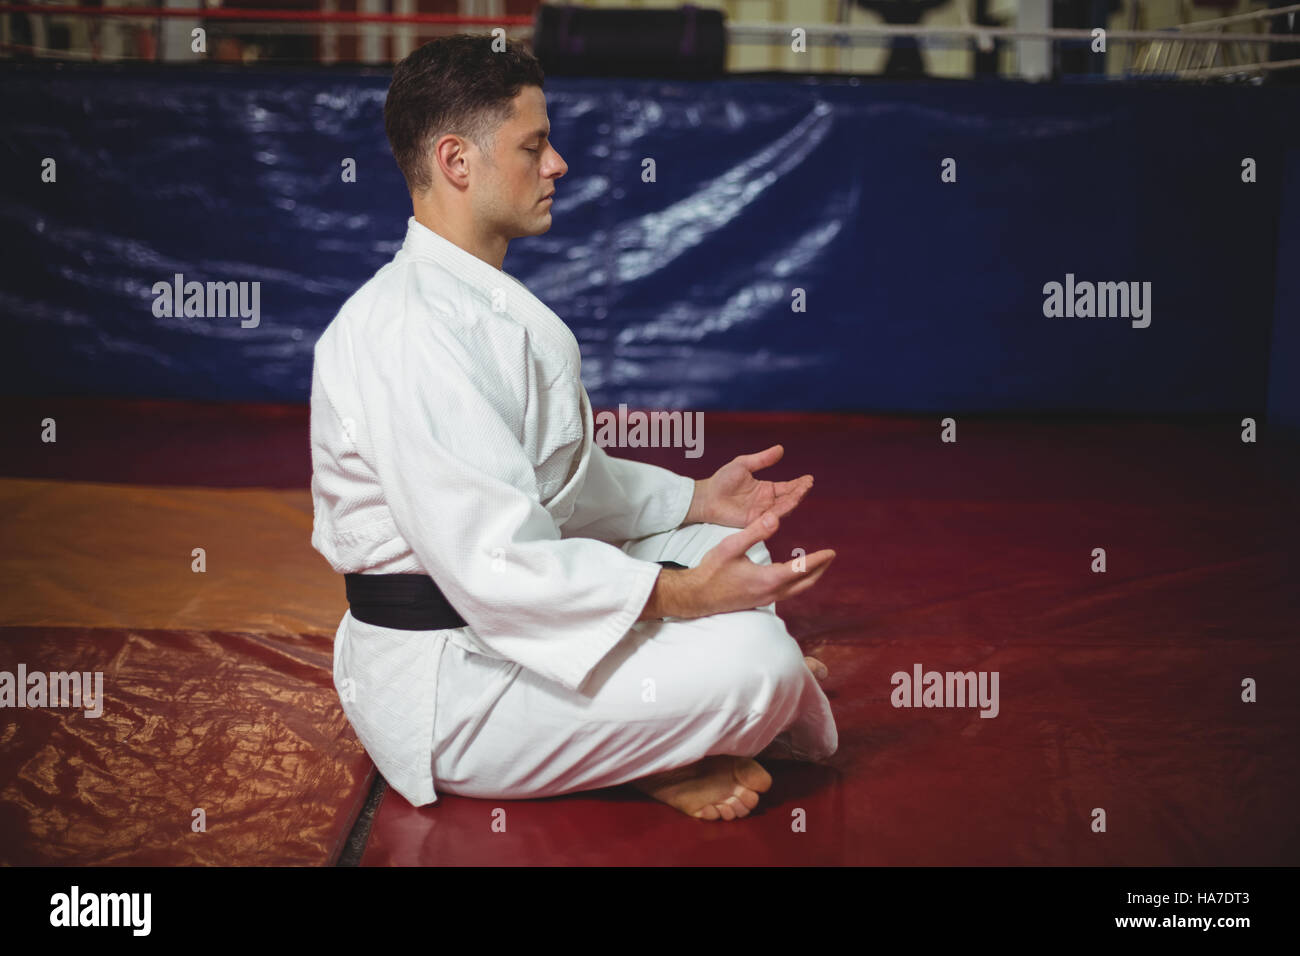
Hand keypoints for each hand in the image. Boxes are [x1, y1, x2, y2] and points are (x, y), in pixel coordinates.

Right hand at [681, 510, 834, 617]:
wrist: (696, 596)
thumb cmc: (711, 571)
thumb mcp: (731, 546)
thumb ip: (755, 531)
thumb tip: (776, 518)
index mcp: (767, 579)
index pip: (800, 569)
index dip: (818, 560)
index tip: (831, 552)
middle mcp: (771, 592)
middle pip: (805, 583)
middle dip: (820, 570)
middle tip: (830, 557)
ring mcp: (765, 599)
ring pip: (796, 590)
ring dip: (809, 578)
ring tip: (818, 565)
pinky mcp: (759, 601)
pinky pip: (786, 592)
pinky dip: (797, 583)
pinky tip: (793, 575)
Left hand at [690, 444, 813, 527]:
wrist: (707, 496)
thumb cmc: (722, 480)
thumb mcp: (744, 464)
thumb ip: (762, 459)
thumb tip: (780, 449)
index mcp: (766, 489)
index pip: (787, 487)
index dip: (799, 484)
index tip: (809, 479)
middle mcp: (767, 502)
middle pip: (789, 498)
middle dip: (800, 491)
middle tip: (808, 484)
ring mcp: (762, 512)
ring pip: (783, 508)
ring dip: (794, 500)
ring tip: (803, 491)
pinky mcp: (754, 521)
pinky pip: (771, 517)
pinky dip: (782, 511)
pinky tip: (790, 503)